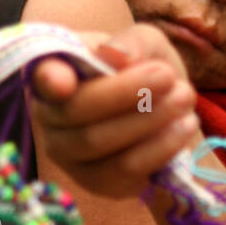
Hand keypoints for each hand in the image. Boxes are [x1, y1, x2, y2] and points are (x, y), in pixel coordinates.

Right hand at [30, 23, 200, 198]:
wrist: (162, 108)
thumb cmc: (142, 67)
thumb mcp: (144, 43)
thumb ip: (131, 42)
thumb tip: (117, 56)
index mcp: (51, 71)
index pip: (40, 75)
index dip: (49, 80)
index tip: (64, 82)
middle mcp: (47, 115)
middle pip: (75, 111)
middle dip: (126, 93)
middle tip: (168, 76)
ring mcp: (67, 154)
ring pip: (98, 143)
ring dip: (148, 120)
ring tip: (185, 98)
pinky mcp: (95, 182)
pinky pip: (123, 172)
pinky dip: (159, 148)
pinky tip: (183, 127)